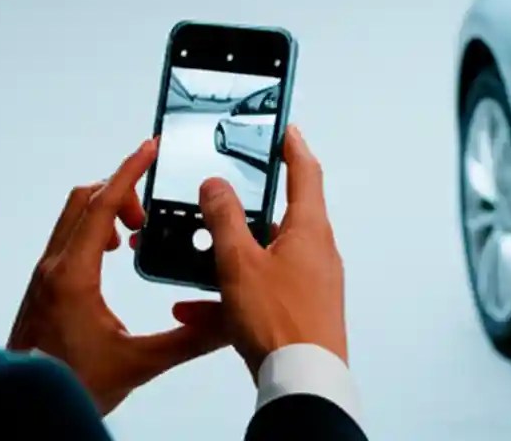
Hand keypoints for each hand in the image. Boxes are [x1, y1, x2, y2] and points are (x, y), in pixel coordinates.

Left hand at [7, 139, 227, 415]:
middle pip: (84, 200)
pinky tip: (111, 258)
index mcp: (74, 275)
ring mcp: (44, 275)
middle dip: (122, 192)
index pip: (102, 204)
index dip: (129, 171)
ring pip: (72, 217)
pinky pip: (67, 238)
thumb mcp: (139, 364)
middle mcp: (54, 267)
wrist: (26, 404)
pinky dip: (93, 230)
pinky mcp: (43, 286)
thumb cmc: (72, 387)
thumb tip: (227, 322)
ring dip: (106, 211)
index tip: (149, 149)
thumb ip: (187, 340)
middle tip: (149, 216)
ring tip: (134, 235)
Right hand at [177, 126, 348, 378]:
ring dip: (227, 262)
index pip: (305, 172)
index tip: (284, 128)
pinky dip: (229, 296)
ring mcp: (310, 283)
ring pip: (262, 259)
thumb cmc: (280, 322)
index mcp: (309, 230)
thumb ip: (223, 220)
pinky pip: (260, 292)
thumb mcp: (239, 262)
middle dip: (243, 212)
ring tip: (193, 266)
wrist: (303, 382)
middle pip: (279, 217)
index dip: (292, 145)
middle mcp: (316, 252)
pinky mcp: (300, 311)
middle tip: (220, 198)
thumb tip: (215, 185)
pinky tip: (195, 311)